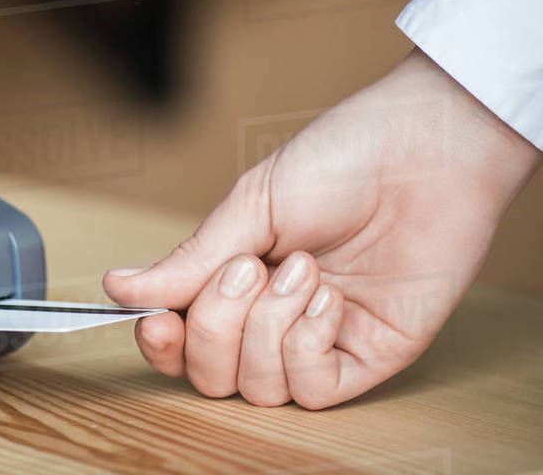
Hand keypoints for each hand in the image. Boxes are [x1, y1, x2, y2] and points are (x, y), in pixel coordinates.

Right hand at [103, 49, 542, 407]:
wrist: (424, 151)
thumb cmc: (342, 160)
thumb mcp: (250, 205)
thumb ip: (189, 258)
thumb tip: (118, 288)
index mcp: (236, 277)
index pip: (180, 338)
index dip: (161, 342)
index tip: (155, 320)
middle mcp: (271, 317)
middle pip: (209, 373)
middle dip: (215, 326)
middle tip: (247, 267)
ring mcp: (318, 341)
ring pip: (255, 387)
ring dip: (267, 327)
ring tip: (302, 269)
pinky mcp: (367, 357)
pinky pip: (310, 390)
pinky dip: (305, 344)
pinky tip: (327, 297)